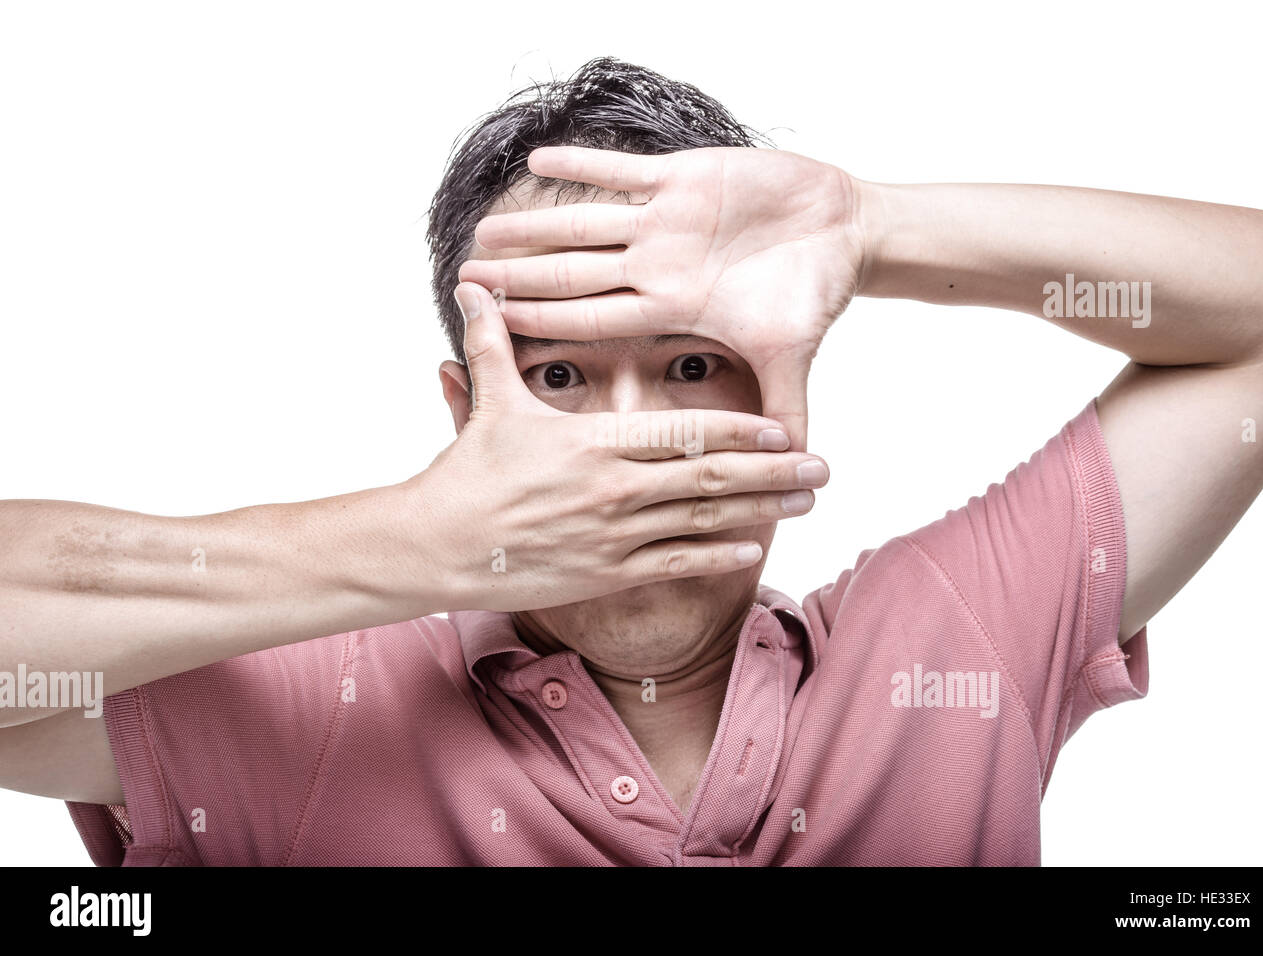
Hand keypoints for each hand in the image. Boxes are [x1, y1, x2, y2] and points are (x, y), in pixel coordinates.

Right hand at [402, 281, 829, 612]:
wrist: (434, 547)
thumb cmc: (463, 475)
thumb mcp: (486, 403)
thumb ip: (493, 344)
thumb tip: (475, 286)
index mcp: (596, 441)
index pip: (684, 432)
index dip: (739, 429)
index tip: (779, 426)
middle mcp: (616, 488)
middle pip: (713, 478)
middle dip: (773, 472)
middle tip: (823, 466)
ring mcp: (615, 535)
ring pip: (705, 523)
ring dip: (761, 512)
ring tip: (805, 504)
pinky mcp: (605, 575)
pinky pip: (676, 565)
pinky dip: (717, 557)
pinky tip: (754, 549)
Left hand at [458, 146, 870, 449]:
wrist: (839, 233)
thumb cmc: (811, 293)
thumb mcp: (790, 355)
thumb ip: (783, 407)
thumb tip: (796, 466)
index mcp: (671, 307)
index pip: (594, 317)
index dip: (544, 318)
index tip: (496, 325)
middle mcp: (656, 266)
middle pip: (573, 272)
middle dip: (521, 274)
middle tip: (466, 273)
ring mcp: (665, 220)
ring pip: (585, 221)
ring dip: (535, 223)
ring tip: (485, 227)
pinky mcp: (685, 175)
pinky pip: (623, 168)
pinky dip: (585, 162)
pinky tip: (539, 157)